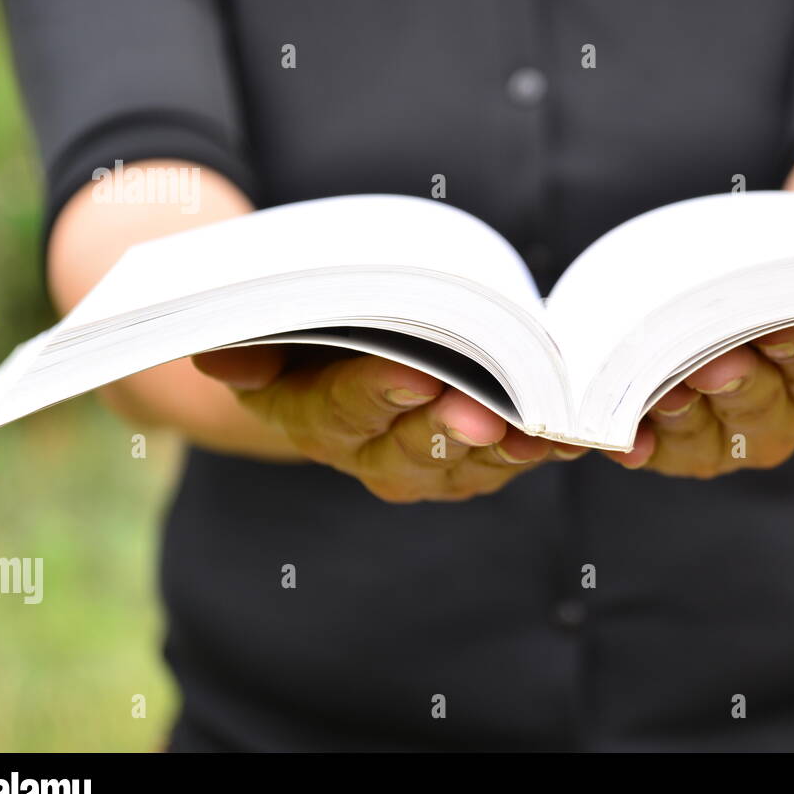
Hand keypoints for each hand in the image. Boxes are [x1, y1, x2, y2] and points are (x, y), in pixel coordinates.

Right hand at [193, 347, 584, 501]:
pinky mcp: (471, 461)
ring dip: (504, 450)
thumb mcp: (262, 327)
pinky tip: (572, 434)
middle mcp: (368, 453)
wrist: (332, 358)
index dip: (378, 392)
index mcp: (310, 416)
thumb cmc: (301, 328)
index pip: (342, 409)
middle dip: (448, 431)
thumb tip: (221, 359)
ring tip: (537, 431)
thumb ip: (243, 340)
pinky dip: (541, 449)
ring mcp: (424, 465)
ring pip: (467, 466)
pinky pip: (507, 462)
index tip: (416, 374)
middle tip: (483, 415)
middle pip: (411, 450)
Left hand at [603, 315, 793, 477]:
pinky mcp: (676, 447)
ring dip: (680, 413)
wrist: (757, 320)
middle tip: (711, 362)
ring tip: (661, 391)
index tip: (780, 325)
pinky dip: (637, 445)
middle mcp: (781, 421)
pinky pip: (655, 450)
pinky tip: (620, 440)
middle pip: (757, 402)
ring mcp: (727, 439)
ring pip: (704, 431)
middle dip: (734, 382)